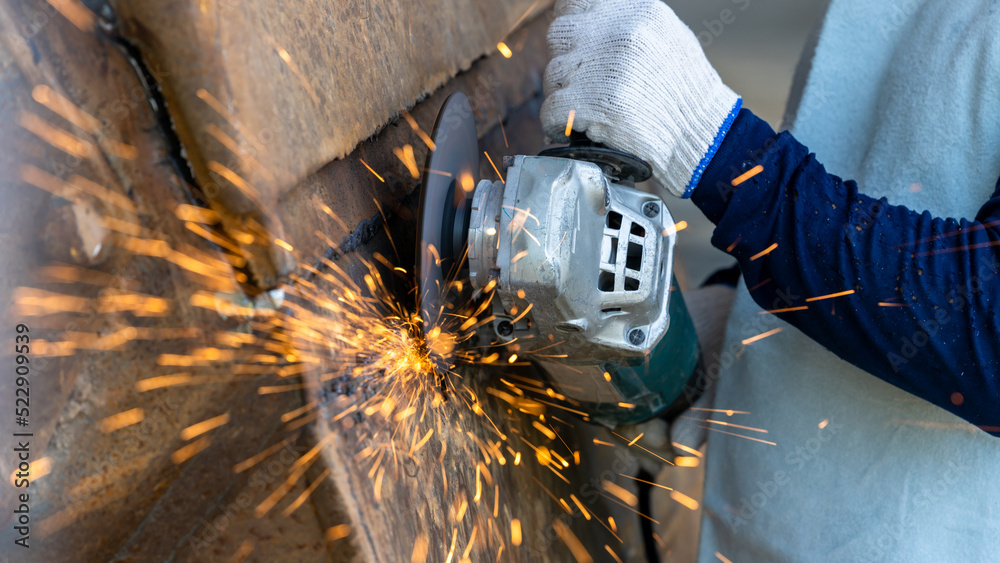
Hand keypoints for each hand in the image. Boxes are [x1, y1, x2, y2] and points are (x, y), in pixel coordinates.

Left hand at [541, 0, 741, 196]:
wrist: (700, 135)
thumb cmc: (685, 92)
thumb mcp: (666, 35)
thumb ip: (627, 23)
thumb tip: (591, 22)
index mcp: (637, 11)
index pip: (576, 4)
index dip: (572, 27)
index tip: (575, 46)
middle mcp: (618, 33)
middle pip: (560, 35)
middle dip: (566, 60)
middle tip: (582, 82)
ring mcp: (602, 68)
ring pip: (553, 74)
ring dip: (564, 94)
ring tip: (588, 108)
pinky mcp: (590, 104)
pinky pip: (551, 110)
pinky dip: (557, 124)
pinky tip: (572, 129)